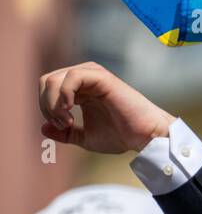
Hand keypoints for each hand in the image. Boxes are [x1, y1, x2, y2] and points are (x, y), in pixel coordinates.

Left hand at [38, 62, 174, 153]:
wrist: (146, 137)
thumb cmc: (122, 136)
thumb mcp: (86, 138)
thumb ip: (65, 133)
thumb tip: (43, 128)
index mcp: (79, 89)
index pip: (48, 89)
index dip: (47, 109)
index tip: (63, 127)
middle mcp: (84, 78)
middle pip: (46, 82)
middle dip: (47, 105)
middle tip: (63, 124)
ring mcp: (92, 75)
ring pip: (54, 79)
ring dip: (53, 103)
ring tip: (68, 121)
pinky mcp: (100, 76)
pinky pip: (71, 77)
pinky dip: (64, 94)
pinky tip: (70, 109)